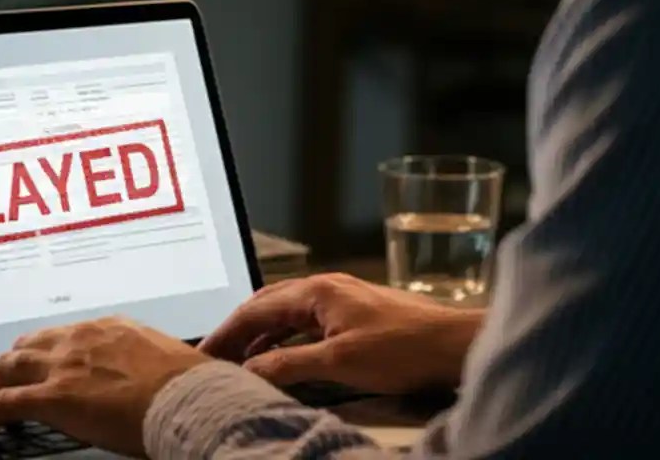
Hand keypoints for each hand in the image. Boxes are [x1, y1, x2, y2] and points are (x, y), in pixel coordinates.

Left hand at [0, 316, 209, 456]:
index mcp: (108, 328)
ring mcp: (63, 366)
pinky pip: (5, 403)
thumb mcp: (163, 358)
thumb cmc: (188, 385)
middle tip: (10, 382)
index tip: (47, 366)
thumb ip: (143, 363)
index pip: (64, 335)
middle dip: (15, 363)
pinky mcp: (52, 397)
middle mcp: (79, 339)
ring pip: (8, 365)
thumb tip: (147, 379)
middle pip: (29, 344)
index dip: (49, 352)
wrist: (186, 398)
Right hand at [199, 273, 483, 393]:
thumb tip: (247, 370)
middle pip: (266, 304)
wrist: (454, 344)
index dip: (226, 333)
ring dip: (260, 334)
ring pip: (286, 313)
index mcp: (315, 292)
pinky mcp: (354, 313)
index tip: (204, 353)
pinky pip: (305, 321)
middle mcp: (324, 288)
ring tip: (240, 359)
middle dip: (237, 329)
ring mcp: (340, 298)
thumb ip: (288, 365)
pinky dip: (284, 338)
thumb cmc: (403, 348)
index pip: (255, 310)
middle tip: (215, 353)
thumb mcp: (339, 363)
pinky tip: (281, 356)